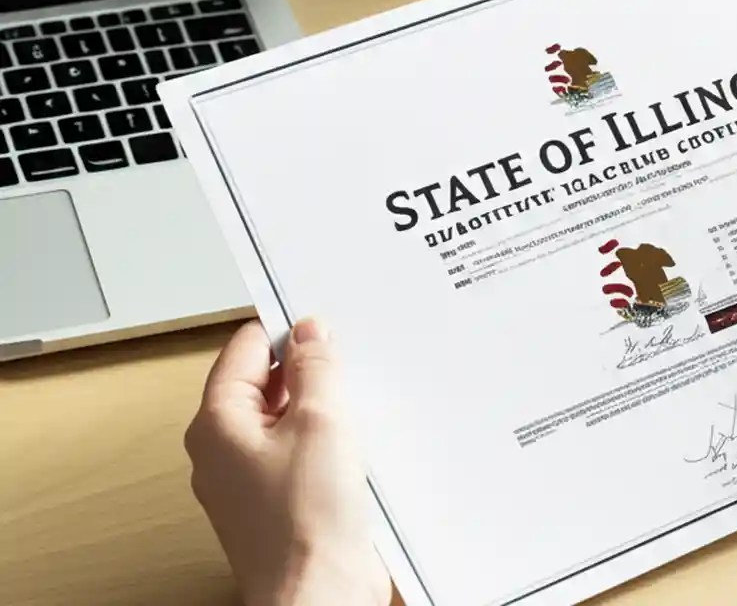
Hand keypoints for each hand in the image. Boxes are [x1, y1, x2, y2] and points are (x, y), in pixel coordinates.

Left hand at [184, 318, 390, 605]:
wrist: (319, 593)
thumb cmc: (304, 525)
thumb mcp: (321, 418)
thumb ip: (315, 367)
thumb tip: (310, 335)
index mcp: (216, 423)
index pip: (246, 349)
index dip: (286, 330)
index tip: (322, 323)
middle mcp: (224, 451)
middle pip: (266, 384)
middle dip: (309, 373)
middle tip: (345, 370)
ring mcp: (251, 480)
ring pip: (288, 421)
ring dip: (323, 412)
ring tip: (352, 416)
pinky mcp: (280, 504)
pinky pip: (302, 455)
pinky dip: (329, 445)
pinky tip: (355, 451)